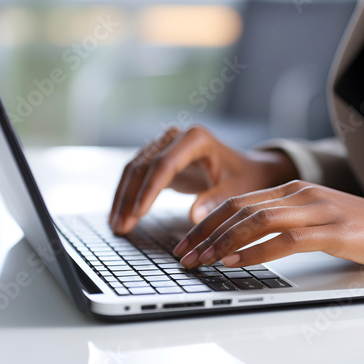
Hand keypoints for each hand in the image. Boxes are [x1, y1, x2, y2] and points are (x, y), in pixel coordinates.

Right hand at [109, 125, 297, 233]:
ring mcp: (165, 145)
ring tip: (117, 226)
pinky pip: (137, 176)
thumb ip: (216, 200)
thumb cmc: (244, 178)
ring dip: (123, 198)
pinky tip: (120, 216)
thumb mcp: (237, 190)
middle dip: (130, 198)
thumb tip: (194, 216)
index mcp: (196, 139)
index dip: (149, 190)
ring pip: (134, 170)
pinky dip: (128, 196)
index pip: (165, 164)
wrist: (246, 170)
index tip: (138, 213)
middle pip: (143, 166)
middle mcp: (176, 137)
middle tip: (121, 226)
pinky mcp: (160, 159)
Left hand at [172, 180, 363, 269]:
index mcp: (296, 190)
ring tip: (202, 261)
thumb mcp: (319, 220)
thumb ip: (287, 223)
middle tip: (182, 255)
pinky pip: (286, 239)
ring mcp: (319, 210)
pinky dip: (256, 251)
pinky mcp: (334, 230)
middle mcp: (302, 194)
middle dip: (205, 233)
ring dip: (223, 243)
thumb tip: (245, 244)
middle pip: (240, 208)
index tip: (185, 244)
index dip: (206, 223)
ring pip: (258, 220)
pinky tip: (238, 262)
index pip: (239, 201)